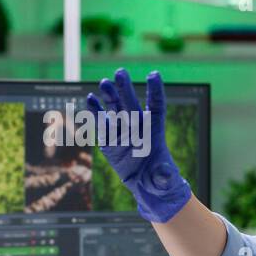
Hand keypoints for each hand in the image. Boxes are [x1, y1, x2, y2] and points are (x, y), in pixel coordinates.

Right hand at [86, 68, 190, 223]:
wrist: (143, 183)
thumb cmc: (159, 178)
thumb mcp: (164, 180)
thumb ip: (164, 176)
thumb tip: (164, 175)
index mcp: (155, 129)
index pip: (157, 105)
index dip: (155, 91)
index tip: (154, 75)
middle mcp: (137, 125)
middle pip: (131, 102)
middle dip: (125, 88)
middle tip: (120, 72)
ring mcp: (122, 131)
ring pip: (115, 108)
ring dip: (110, 95)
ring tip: (104, 83)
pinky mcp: (109, 139)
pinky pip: (101, 123)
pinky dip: (95, 111)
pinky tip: (90, 99)